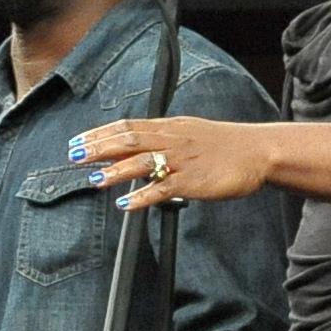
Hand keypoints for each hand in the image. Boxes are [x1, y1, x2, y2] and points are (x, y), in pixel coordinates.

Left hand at [87, 117, 276, 211]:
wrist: (257, 151)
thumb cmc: (222, 145)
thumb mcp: (189, 132)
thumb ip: (161, 139)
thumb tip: (132, 147)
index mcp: (170, 127)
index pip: (128, 126)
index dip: (100, 134)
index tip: (77, 142)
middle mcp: (173, 140)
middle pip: (129, 140)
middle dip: (99, 148)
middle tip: (73, 155)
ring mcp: (183, 160)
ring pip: (143, 162)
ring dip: (116, 171)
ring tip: (94, 179)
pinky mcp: (194, 181)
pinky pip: (164, 188)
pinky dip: (143, 195)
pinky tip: (127, 204)